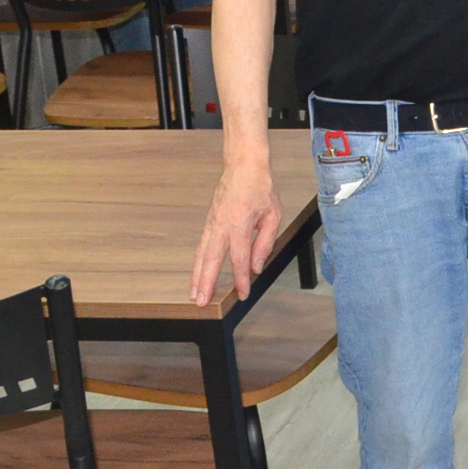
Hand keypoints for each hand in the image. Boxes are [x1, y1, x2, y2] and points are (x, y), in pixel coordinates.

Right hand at [191, 162, 285, 305]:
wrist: (243, 166)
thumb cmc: (260, 188)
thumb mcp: (273, 215)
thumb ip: (264, 243)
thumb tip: (256, 266)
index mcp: (239, 223)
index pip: (239, 258)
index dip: (240, 278)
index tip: (243, 293)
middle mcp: (221, 224)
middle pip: (211, 259)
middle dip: (206, 282)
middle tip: (201, 302)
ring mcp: (212, 223)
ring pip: (201, 254)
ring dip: (196, 275)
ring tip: (194, 294)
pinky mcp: (208, 222)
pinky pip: (201, 246)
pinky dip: (198, 262)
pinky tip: (197, 274)